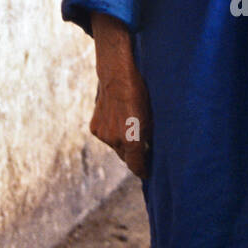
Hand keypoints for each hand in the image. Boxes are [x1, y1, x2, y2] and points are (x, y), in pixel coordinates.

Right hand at [90, 13, 151, 178]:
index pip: (137, 166)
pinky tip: (120, 120)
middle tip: (144, 149)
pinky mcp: (94, 128)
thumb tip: (151, 149)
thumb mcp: (152, 117)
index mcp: (132, 141)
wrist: (118, 74)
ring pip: (116, 147)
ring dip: (123, 143)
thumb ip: (150, 138)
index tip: (149, 173)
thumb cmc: (142, 93)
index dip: (144, 171)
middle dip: (135, 155)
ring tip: (131, 128)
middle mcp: (115, 141)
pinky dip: (113, 133)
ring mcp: (103, 135)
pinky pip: (107, 137)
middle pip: (126, 157)